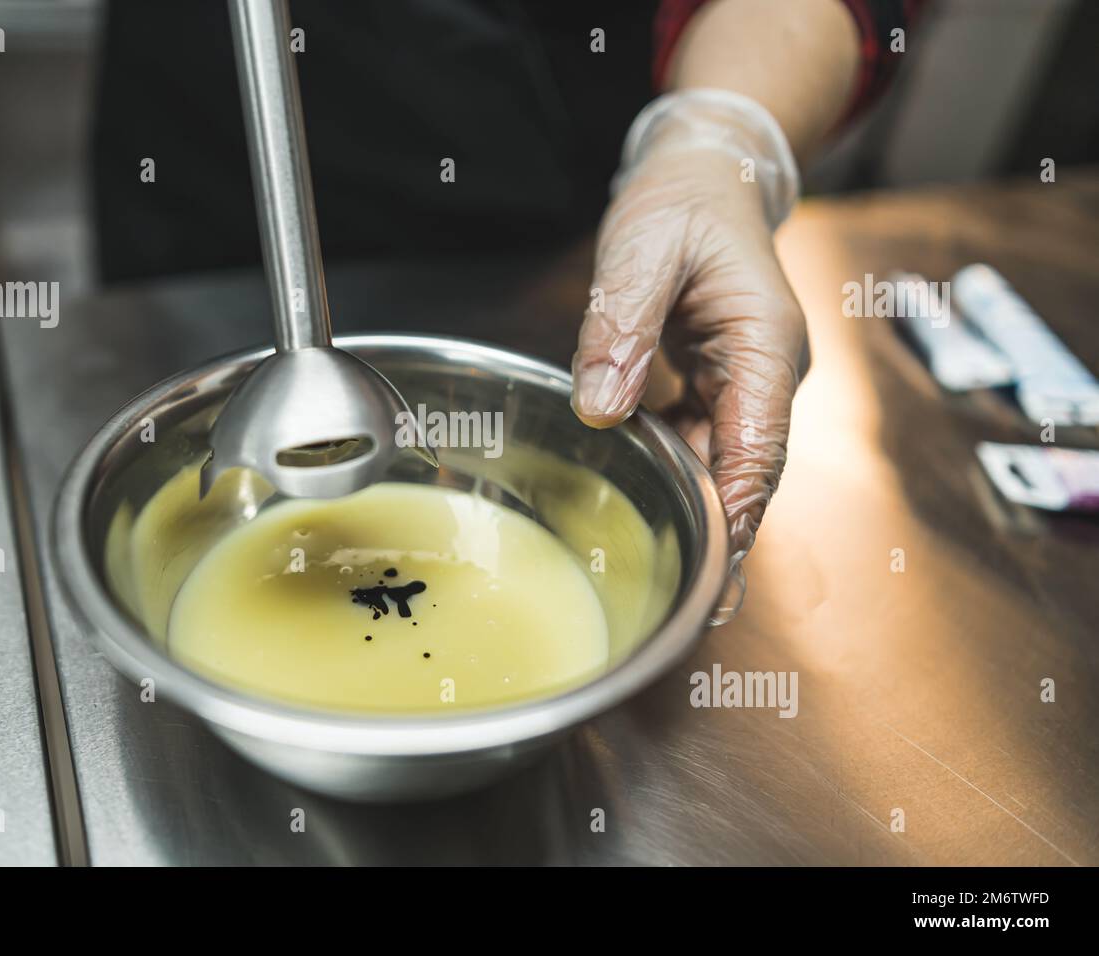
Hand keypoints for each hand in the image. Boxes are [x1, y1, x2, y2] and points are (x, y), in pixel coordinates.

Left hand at [571, 94, 807, 563]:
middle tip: (699, 606)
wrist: (703, 178)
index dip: (740, 508)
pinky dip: (677, 477)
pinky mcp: (717, 386)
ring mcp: (743, 383)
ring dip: (701, 513)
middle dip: (726, 535)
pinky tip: (649, 510)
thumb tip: (602, 407)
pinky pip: (700, 443)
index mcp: (764, 343)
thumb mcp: (642, 249)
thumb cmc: (682, 203)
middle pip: (749, 469)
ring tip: (674, 578)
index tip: (719, 563)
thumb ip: (620, 325)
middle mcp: (765, 372)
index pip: (758, 444)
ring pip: (725, 464)